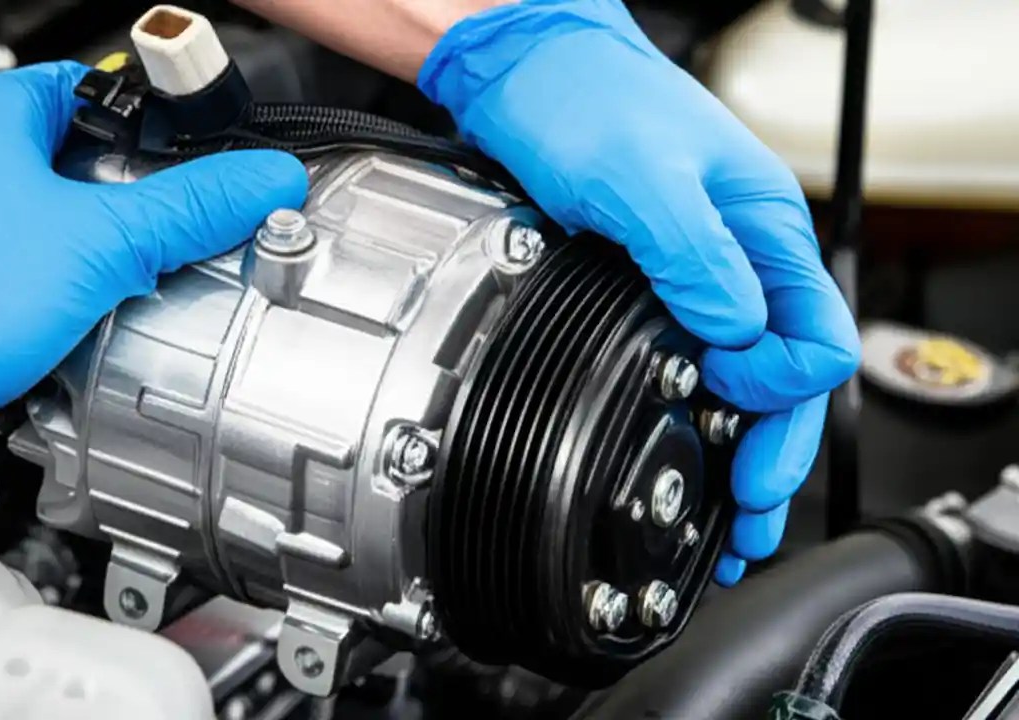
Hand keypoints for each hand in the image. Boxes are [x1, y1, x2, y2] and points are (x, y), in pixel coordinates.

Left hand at [0, 61, 307, 504]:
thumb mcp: (93, 250)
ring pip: (33, 215)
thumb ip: (187, 213)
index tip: (197, 179)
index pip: (105, 95)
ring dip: (77, 254)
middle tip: (156, 254)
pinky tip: (42, 324)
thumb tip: (262, 184)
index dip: (163, 139)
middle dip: (123, 211)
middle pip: (73, 160)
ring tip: (101, 297)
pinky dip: (28, 285)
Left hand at [419, 0, 859, 582]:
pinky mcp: (651, 281)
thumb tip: (734, 339)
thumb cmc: (583, 101)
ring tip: (730, 516)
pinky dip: (696, 410)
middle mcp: (741, 258)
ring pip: (742, 376)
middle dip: (772, 451)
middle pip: (785, 376)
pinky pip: (693, 357)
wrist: (522, 75)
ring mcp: (697, 273)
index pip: (813, 338)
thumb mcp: (640, 181)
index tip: (724, 393)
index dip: (775, 385)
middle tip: (747, 517)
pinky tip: (684, 444)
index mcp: (763, 230)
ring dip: (739, 447)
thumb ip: (694, 263)